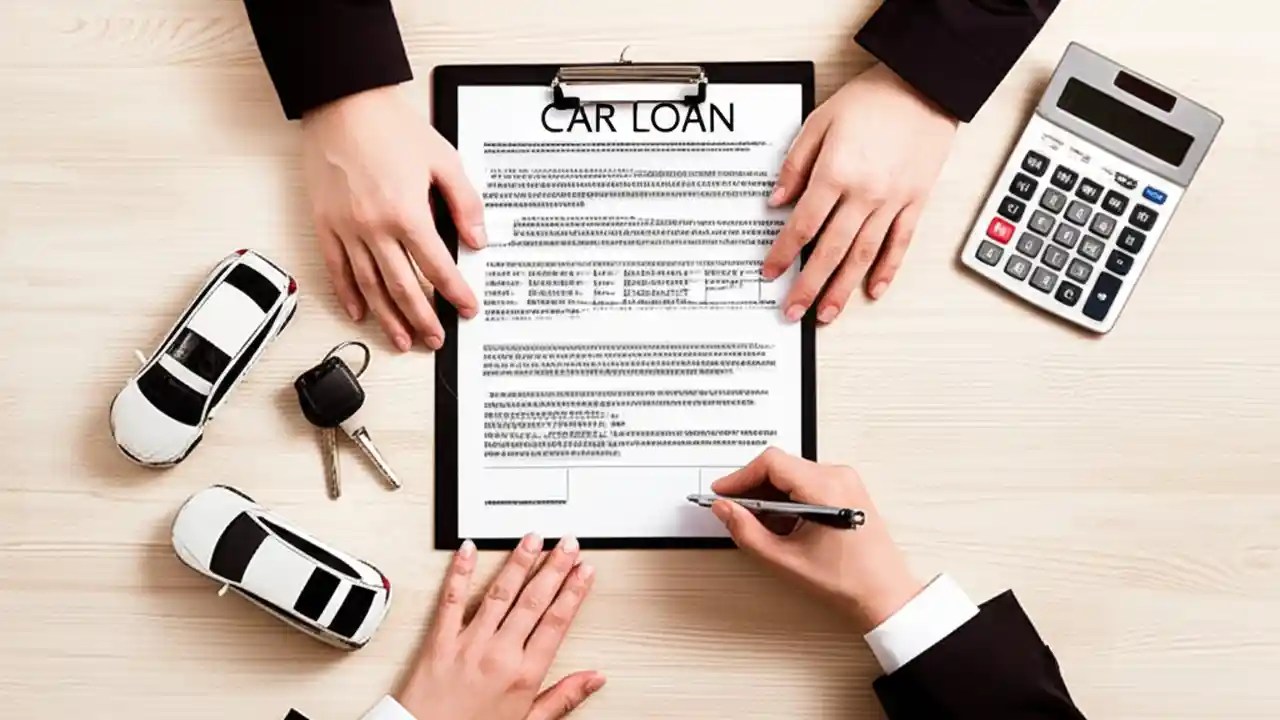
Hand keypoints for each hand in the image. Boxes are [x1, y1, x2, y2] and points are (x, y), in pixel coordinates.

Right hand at [301, 86, 484, 351]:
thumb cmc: (390, 127)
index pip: (437, 266)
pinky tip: (360, 313)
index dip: (455, 293)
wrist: (343, 104)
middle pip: (403, 286)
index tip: (467, 309)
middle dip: (423, 318)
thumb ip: (465, 203)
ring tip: (402, 340)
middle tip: (436, 338)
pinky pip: (336, 268)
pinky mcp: (325, 223)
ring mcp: (346, 228)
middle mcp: (375, 227)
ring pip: (369, 286)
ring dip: (387, 318)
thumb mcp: (444, 160)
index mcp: (407, 212)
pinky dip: (348, 295)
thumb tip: (477, 240)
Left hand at [396, 534, 603, 719]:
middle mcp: (499, 654)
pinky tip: (468, 550)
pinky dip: (459, 572)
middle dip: (554, 567)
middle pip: (534, 601)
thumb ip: (563, 697)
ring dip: (519, 562)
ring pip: (500, 593)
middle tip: (567, 544)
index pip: (556, 622)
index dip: (573, 592)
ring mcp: (468, 644)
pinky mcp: (440, 641)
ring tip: (532, 539)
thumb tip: (594, 679)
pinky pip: (451, 600)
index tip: (584, 571)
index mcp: (524, 675)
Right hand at [710, 449, 923, 632]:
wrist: (884, 595)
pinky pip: (806, 483)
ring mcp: (845, 482)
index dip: (740, 476)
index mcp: (826, 488)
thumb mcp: (785, 560)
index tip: (723, 493)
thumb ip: (747, 532)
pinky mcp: (846, 491)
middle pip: (780, 465)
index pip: (771, 462)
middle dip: (752, 488)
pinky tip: (782, 525)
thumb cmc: (848, 581)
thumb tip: (725, 510)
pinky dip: (786, 499)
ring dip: (769, 495)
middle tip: (735, 511)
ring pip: (791, 474)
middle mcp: (838, 477)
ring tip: (761, 525)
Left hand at [764, 63, 957, 322]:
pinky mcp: (915, 202)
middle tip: (793, 312)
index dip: (783, 253)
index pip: (802, 225)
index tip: (770, 272)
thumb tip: (776, 200)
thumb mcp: (819, 122)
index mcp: (836, 173)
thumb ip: (796, 165)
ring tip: (826, 314)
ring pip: (863, 256)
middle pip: (830, 251)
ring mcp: (893, 202)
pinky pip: (899, 244)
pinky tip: (873, 290)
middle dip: (808, 286)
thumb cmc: (872, 100)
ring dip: (842, 289)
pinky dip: (886, 270)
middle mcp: (865, 194)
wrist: (924, 86)